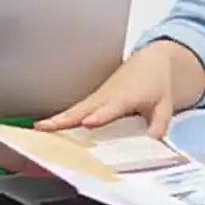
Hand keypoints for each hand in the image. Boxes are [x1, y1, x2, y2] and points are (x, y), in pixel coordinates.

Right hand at [35, 42, 180, 137]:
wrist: (151, 63)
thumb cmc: (157, 84)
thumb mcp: (165, 105)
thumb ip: (159, 124)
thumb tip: (151, 142)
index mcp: (126, 96)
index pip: (111, 108)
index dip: (99, 115)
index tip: (87, 123)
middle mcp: (108, 96)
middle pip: (83, 108)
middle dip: (65, 119)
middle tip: (46, 129)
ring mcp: (98, 96)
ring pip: (75, 109)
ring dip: (57, 119)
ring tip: (39, 129)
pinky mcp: (94, 99)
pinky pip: (76, 110)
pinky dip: (61, 118)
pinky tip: (48, 128)